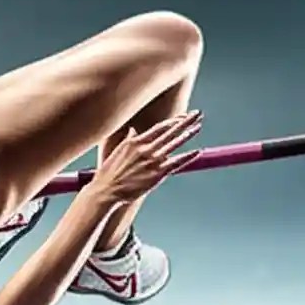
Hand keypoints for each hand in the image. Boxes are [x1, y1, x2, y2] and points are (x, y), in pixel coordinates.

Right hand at [84, 111, 202, 205]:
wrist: (106, 190)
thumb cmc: (109, 173)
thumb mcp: (118, 151)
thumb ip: (129, 140)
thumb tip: (132, 130)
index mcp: (135, 142)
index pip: (159, 127)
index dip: (174, 121)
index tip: (183, 116)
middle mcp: (145, 149)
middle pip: (170, 131)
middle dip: (185, 122)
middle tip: (197, 114)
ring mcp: (152, 161)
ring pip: (174, 144)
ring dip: (187, 134)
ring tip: (198, 126)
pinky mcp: (157, 174)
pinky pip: (176, 163)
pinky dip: (187, 157)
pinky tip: (197, 151)